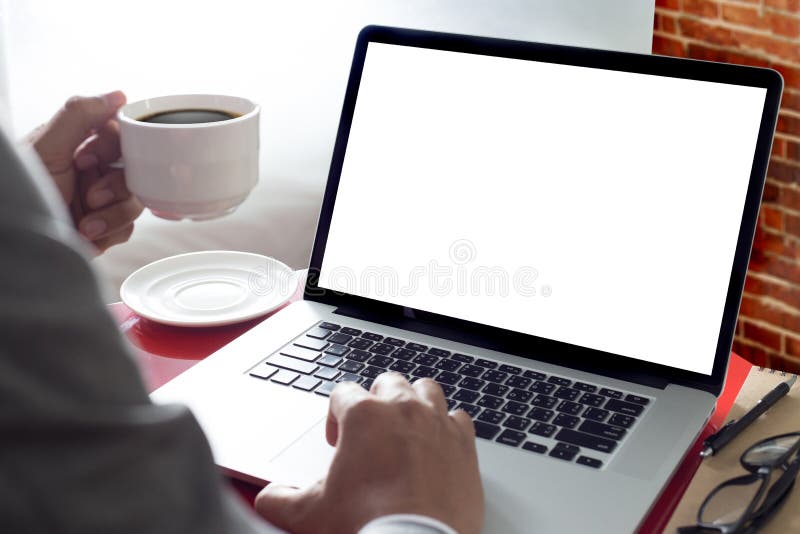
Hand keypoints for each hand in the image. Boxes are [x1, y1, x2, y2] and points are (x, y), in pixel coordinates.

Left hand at [28, 91, 143, 251]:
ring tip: (86, 221)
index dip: (112, 148)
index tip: (87, 159)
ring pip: (134, 200)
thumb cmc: (20, 193)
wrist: (17, 242)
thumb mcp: (47, 147)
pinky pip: (128, 227)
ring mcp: (99, 202)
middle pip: (134, 170)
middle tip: (91, 195)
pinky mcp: (105, 229)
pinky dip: (111, 231)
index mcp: (77, 147)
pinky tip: (87, 234)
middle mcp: (90, 173)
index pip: (119, 136)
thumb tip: (118, 96)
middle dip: (115, 186)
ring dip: (113, 213)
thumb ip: (80, 115)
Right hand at [255, 373, 483, 533]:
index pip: (343, 393)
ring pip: (426, 390)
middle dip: (376, 401)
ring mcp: (436, 423)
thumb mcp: (309, 514)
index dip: (335, 416)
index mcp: (363, 415)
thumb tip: (268, 498)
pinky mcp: (464, 444)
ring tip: (406, 429)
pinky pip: (458, 419)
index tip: (338, 441)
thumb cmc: (366, 526)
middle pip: (387, 382)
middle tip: (371, 433)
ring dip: (415, 402)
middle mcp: (402, 409)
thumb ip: (281, 499)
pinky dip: (447, 427)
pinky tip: (438, 447)